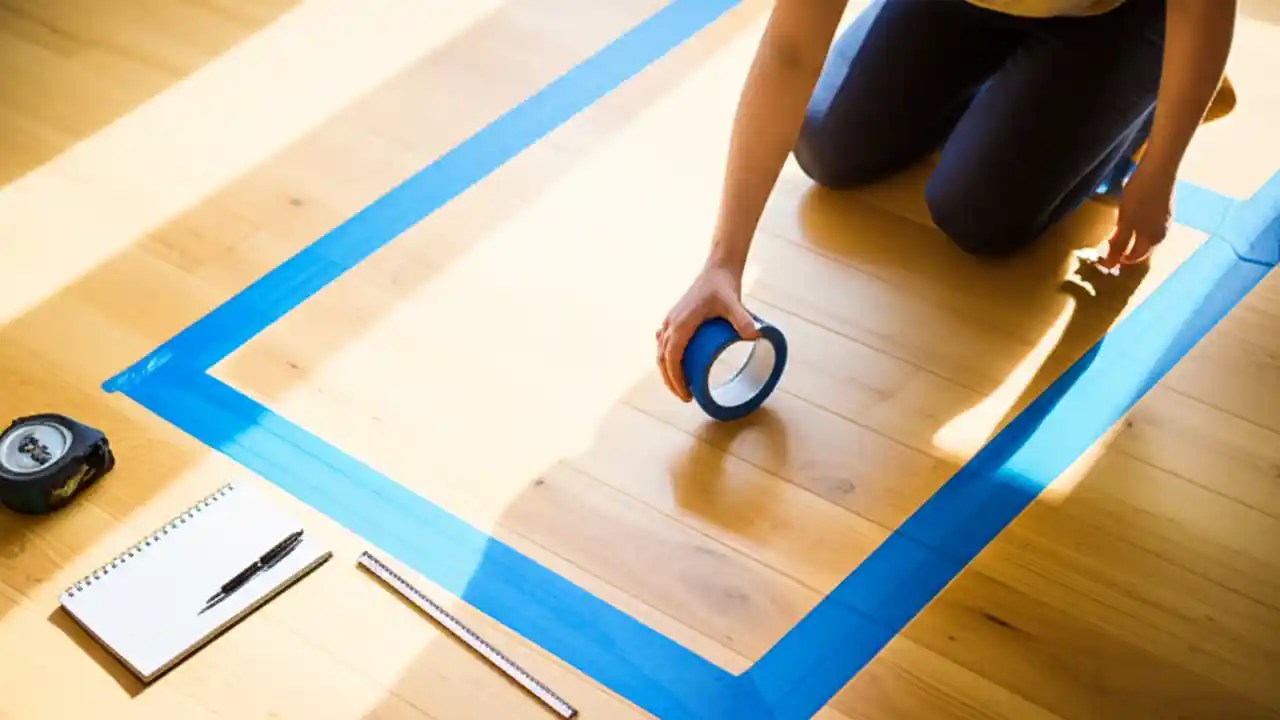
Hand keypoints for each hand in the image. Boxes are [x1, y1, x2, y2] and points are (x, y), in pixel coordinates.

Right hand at [657, 263, 758, 401]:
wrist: (717, 269)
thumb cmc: (724, 286)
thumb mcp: (734, 303)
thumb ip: (743, 319)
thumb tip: (755, 336)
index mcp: (681, 323)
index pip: (671, 357)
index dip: (676, 378)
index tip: (686, 394)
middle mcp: (671, 323)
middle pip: (662, 359)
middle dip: (671, 381)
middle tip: (685, 398)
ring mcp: (671, 321)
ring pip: (661, 352)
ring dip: (667, 372)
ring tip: (680, 388)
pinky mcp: (674, 319)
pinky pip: (664, 343)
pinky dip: (667, 359)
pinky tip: (674, 366)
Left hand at [1098, 161, 1174, 272]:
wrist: (1158, 168)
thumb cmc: (1141, 195)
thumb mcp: (1126, 221)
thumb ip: (1119, 242)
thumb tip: (1111, 264)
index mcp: (1154, 239)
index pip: (1133, 258)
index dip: (1117, 259)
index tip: (1100, 258)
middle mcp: (1162, 233)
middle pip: (1140, 249)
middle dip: (1123, 251)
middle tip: (1104, 248)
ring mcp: (1164, 220)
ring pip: (1144, 237)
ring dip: (1129, 241)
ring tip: (1113, 237)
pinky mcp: (1162, 208)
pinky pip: (1147, 226)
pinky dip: (1135, 230)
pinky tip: (1127, 223)